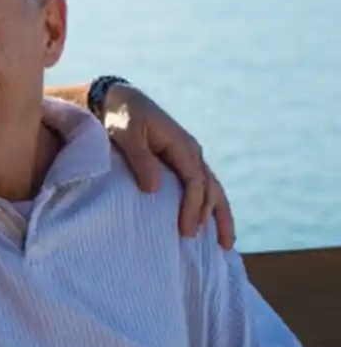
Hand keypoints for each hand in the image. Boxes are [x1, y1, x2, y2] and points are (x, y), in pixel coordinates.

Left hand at [101, 84, 234, 249]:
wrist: (120, 100)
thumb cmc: (121, 117)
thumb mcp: (126, 134)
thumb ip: (140, 159)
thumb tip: (154, 189)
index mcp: (182, 145)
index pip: (195, 181)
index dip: (193, 207)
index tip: (186, 230)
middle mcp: (191, 152)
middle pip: (211, 189)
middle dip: (212, 217)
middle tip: (209, 247)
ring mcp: (189, 157)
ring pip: (212, 189)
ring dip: (219, 215)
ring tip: (225, 244)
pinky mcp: (180, 161)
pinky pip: (200, 186)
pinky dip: (208, 205)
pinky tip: (208, 223)